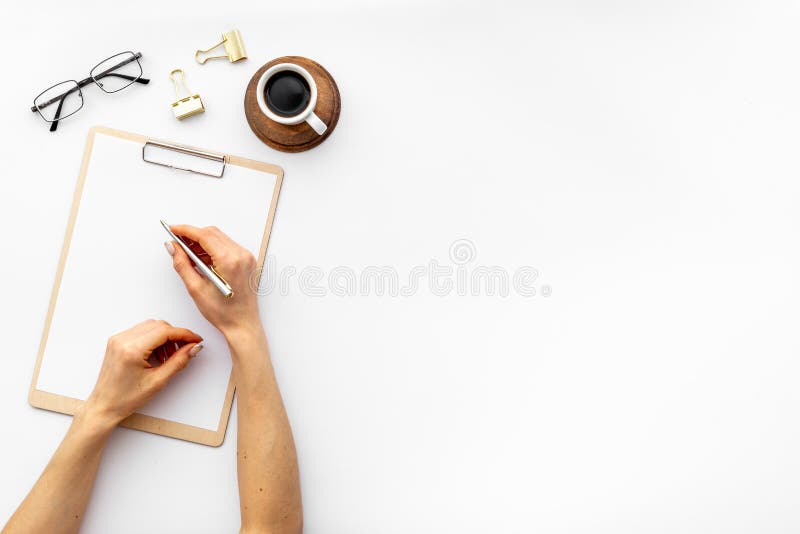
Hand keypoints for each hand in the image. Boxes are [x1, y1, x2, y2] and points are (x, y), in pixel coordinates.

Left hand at [85, 320, 202, 425]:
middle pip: (158, 325)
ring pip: (150, 326)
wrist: (104, 406)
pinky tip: (158, 353)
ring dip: (165, 336)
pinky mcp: (117, 341)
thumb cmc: (125, 398)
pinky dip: (154, 338)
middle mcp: (122, 340)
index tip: (195, 340)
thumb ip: (178, 361)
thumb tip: (193, 348)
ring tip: (170, 355)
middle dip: (175, 335)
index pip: (165, 331)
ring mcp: (118, 339)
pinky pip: (141, 331)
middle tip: (185, 349)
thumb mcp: (157, 381)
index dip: (184, 334)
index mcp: (131, 350)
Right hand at [165, 224, 260, 337]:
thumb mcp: (196, 288)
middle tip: (177, 242)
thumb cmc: (223, 313)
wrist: (242, 324)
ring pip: (220, 238)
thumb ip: (182, 264)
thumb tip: (173, 247)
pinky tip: (202, 258)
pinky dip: (213, 248)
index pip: (204, 235)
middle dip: (193, 235)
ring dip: (202, 242)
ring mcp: (246, 257)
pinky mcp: (247, 261)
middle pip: (212, 233)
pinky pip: (227, 246)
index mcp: (229, 261)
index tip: (173, 229)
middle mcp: (241, 255)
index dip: (186, 230)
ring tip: (187, 253)